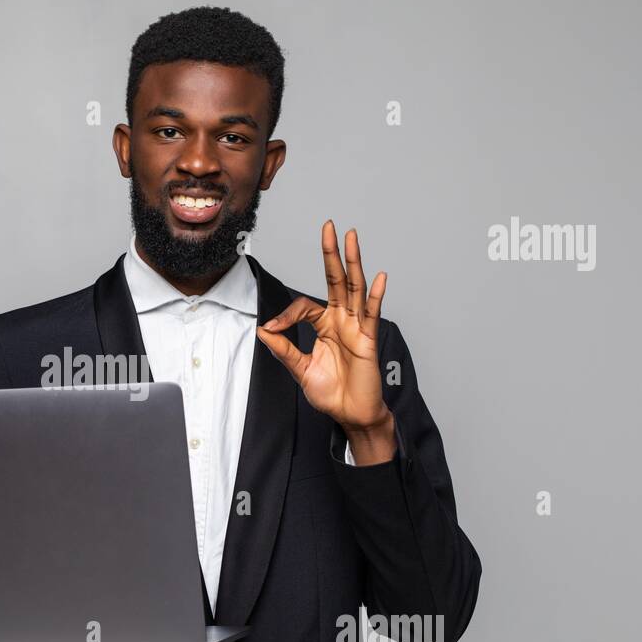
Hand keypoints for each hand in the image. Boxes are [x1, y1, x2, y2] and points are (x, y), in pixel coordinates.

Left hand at [257, 220, 392, 437]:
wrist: (350, 414)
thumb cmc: (331, 393)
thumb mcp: (300, 369)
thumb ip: (284, 349)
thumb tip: (263, 329)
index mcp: (324, 326)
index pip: (305, 306)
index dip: (286, 314)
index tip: (272, 329)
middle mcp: (341, 321)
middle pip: (336, 281)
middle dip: (331, 254)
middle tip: (329, 227)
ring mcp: (356, 327)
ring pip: (354, 288)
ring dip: (353, 262)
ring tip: (351, 238)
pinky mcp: (368, 339)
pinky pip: (372, 314)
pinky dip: (376, 295)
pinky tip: (378, 277)